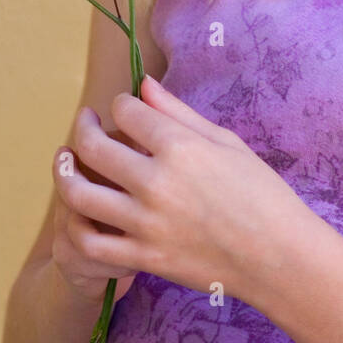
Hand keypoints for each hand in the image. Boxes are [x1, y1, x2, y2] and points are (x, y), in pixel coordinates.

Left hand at [63, 74, 310, 303]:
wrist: (279, 257)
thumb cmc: (261, 193)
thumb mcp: (225, 142)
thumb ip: (178, 112)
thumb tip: (142, 85)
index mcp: (180, 147)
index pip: (126, 113)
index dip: (120, 105)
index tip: (124, 108)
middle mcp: (156, 182)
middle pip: (93, 147)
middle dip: (83, 127)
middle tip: (86, 122)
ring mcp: (146, 224)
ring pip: (79, 195)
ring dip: (64, 173)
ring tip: (66, 162)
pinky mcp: (145, 257)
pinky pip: (91, 245)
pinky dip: (76, 227)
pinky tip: (80, 213)